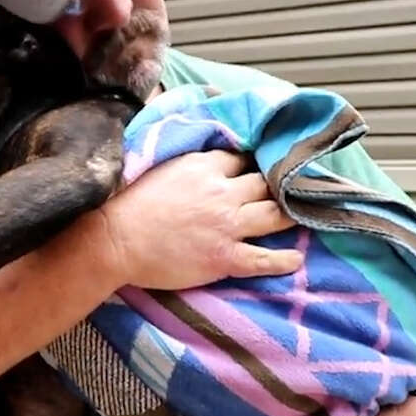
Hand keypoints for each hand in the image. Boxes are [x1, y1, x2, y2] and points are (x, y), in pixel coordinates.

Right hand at [90, 149, 301, 290]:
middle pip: (264, 183)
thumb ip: (187, 161)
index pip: (241, 159)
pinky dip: (283, 260)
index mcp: (204, 166)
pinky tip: (296, 259)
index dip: (251, 164)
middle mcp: (223, 192)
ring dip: (289, 216)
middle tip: (286, 191)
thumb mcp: (160, 166)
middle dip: (276, 186)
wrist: (116, 240)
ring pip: (274, 216)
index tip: (258, 168)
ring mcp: (227, 226)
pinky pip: (264, 259)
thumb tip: (199, 156)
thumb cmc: (129, 204)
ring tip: (300, 217)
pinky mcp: (225, 257)